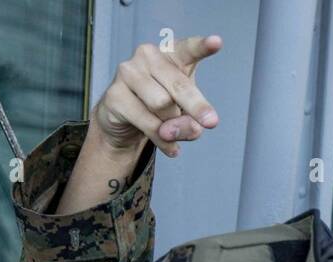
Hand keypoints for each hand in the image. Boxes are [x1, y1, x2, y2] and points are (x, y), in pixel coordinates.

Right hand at [91, 34, 222, 156]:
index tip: (217, 42)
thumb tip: (186, 128)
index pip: (188, 49)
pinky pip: (148, 123)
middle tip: (211, 123)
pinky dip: (163, 140)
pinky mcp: (114, 95)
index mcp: (171, 55)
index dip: (202, 46)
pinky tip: (170, 147)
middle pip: (179, 86)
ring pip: (162, 105)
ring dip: (173, 125)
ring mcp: (128, 72)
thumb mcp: (185, 113)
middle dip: (197, 107)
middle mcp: (147, 56)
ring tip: (172, 130)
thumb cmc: (162, 108)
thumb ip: (191, 119)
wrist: (125, 120)